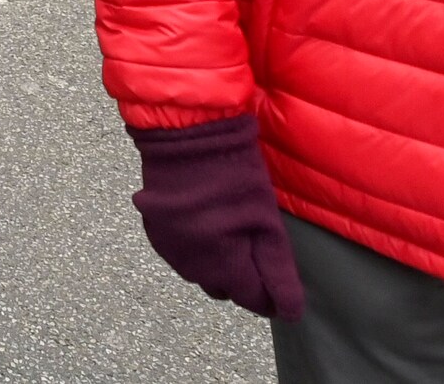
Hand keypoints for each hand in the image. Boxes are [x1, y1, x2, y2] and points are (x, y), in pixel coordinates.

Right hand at [130, 113, 303, 319]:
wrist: (185, 130)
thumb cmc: (233, 170)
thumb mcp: (266, 218)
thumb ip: (277, 269)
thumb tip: (290, 312)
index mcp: (220, 261)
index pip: (251, 299)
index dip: (270, 295)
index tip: (281, 286)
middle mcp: (190, 263)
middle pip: (223, 289)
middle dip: (242, 279)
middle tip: (254, 248)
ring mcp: (168, 248)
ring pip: (200, 274)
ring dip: (216, 264)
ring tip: (228, 231)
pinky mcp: (154, 231)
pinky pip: (180, 255)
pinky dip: (195, 248)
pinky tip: (204, 222)